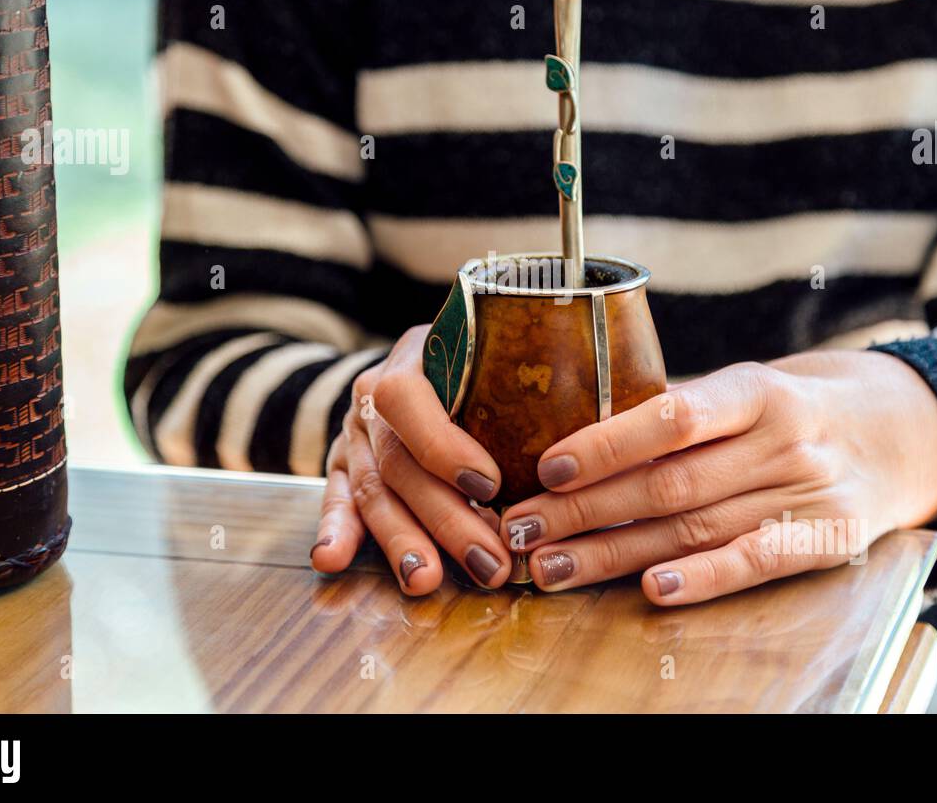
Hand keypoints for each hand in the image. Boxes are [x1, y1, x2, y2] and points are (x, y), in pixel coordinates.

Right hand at [313, 325, 512, 591]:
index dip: (442, 444)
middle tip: (488, 561)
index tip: (490, 484)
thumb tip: (603, 406)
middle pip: (400, 460)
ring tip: (425, 581)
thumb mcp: (501, 355)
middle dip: (444, 518)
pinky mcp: (340, 467)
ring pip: (373, 490)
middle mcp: (374, 398)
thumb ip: (534, 381)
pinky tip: (333, 560)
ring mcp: (354, 434)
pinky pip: (337, 499)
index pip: (407, 398)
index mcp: (414, 360)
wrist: (426, 361)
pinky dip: (336, 530)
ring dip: (400, 540)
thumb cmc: (484, 363)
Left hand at [499, 350, 936, 604]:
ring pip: (695, 529)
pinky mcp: (827, 540)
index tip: (547, 467)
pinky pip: (758, 561)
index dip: (608, 444)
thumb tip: (577, 447)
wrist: (902, 429)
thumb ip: (681, 415)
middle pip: (671, 484)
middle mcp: (784, 440)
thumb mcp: (747, 388)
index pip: (674, 417)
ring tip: (552, 567)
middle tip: (522, 529)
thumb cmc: (793, 408)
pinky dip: (705, 578)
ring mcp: (808, 493)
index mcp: (757, 389)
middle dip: (585, 509)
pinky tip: (652, 588)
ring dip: (614, 553)